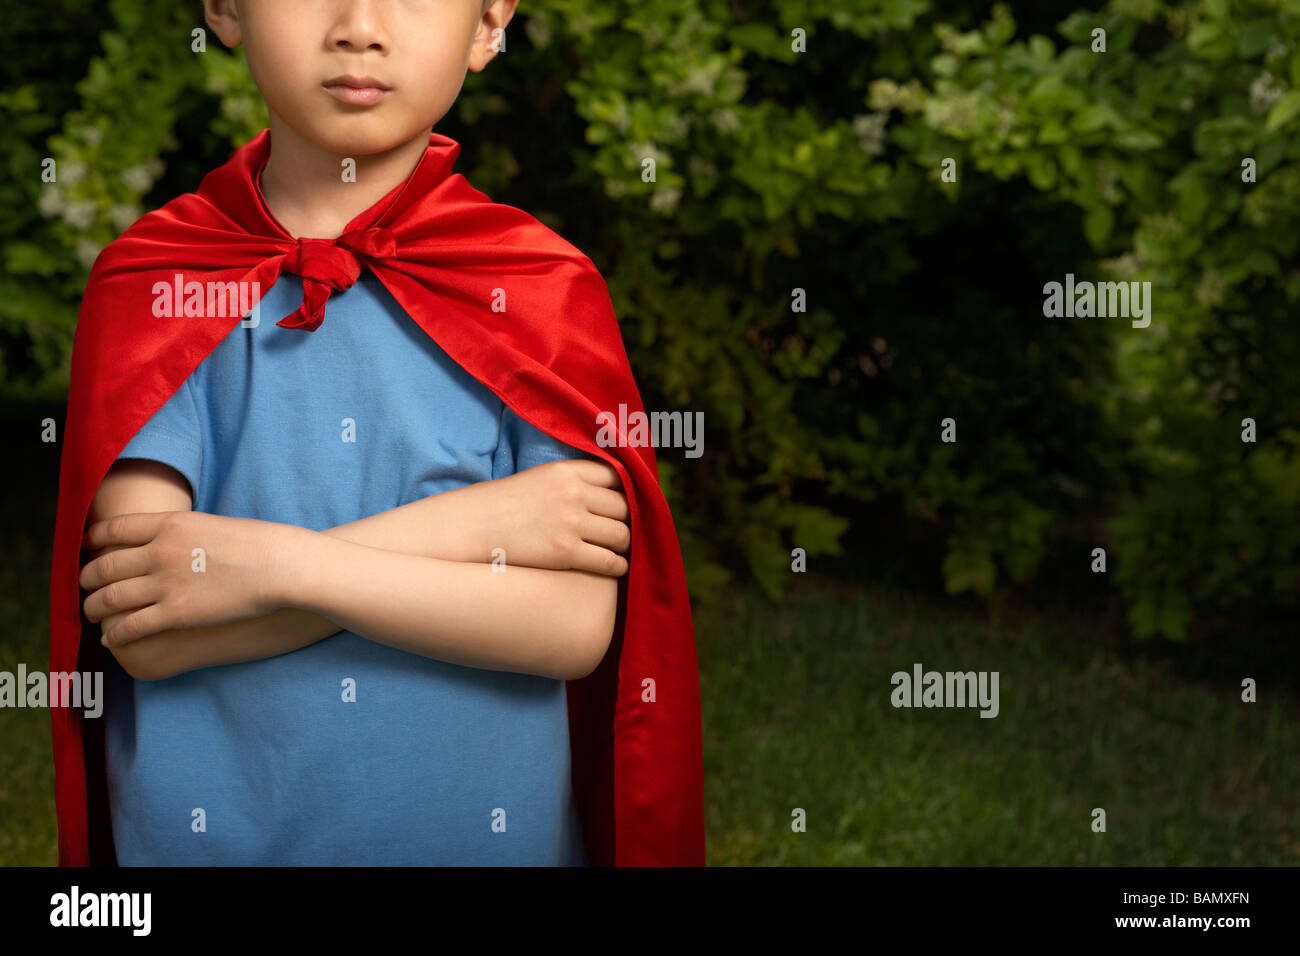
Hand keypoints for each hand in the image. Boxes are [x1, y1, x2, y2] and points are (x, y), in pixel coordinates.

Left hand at [79, 511, 296, 646]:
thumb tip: (170, 542)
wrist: (281, 565)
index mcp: (170, 524)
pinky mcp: (176, 614)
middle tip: (86, 587)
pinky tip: (111, 639)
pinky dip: (115, 634)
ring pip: (110, 598)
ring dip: (94, 608)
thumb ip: (183, 533)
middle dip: (88, 579)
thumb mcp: (212, 524)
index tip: (88, 548)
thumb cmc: (258, 545)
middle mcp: (160, 551)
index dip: (94, 541)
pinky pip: (131, 626)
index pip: (114, 530)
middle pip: (104, 566)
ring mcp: (166, 583)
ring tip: (92, 614)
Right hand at [467, 459, 630, 574]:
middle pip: (624, 507)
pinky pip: (608, 560)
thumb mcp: (538, 480)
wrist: (469, 528)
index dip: (627, 494)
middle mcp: (573, 493)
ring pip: (622, 534)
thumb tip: (603, 498)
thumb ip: (570, 483)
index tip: (627, 507)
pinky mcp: (565, 552)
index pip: (617, 477)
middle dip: (629, 521)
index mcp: (566, 471)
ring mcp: (570, 522)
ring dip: (626, 545)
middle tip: (628, 532)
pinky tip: (616, 568)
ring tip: (621, 551)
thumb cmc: (500, 506)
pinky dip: (618, 566)